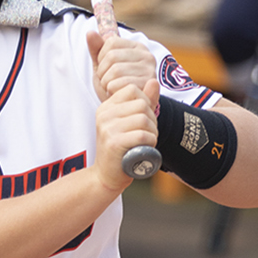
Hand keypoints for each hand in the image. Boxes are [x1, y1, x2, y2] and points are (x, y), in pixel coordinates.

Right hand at [87, 28, 158, 191]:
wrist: (106, 176)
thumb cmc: (122, 149)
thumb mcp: (131, 122)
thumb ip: (143, 101)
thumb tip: (153, 81)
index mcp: (106, 106)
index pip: (132, 89)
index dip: (145, 103)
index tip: (143, 120)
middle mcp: (104, 114)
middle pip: (141, 105)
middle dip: (152, 120)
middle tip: (148, 134)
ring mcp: (107, 128)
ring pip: (144, 119)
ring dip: (152, 132)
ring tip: (146, 142)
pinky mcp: (113, 143)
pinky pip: (142, 135)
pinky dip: (149, 142)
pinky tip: (144, 149)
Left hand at [94, 33, 157, 105]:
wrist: (125, 110)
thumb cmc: (114, 86)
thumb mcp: (102, 66)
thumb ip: (96, 50)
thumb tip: (90, 33)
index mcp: (136, 47)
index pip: (111, 42)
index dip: (101, 58)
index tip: (105, 69)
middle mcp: (146, 56)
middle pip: (112, 57)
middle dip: (103, 72)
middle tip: (107, 82)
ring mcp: (149, 70)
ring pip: (115, 71)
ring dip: (106, 83)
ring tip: (111, 88)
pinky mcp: (147, 87)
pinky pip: (119, 84)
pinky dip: (111, 91)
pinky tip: (116, 94)